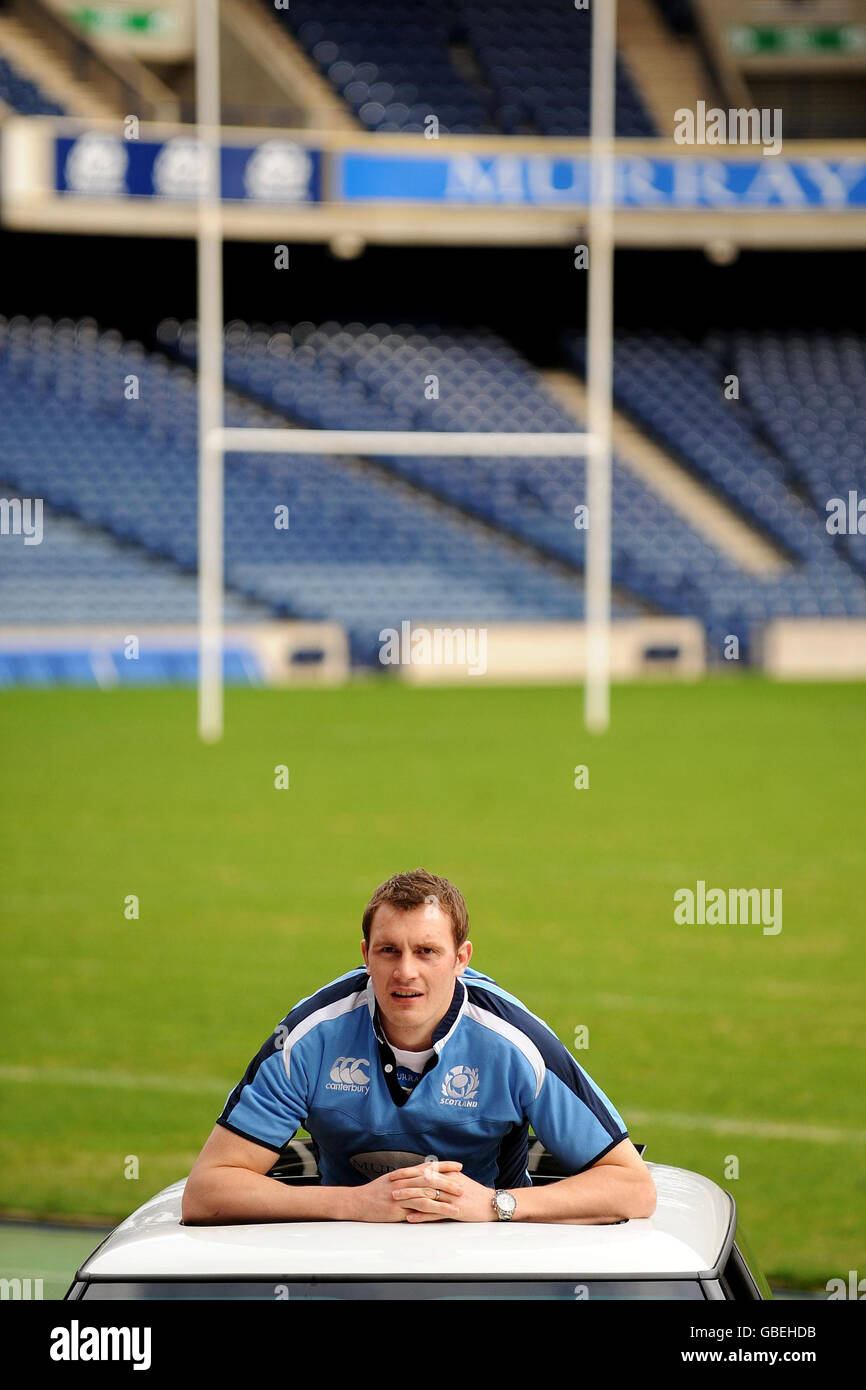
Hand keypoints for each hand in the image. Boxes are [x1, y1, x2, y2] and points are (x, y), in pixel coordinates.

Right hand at [344, 1161, 464, 1221]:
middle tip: (463, 1184)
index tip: (459, 1166)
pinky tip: (445, 1213)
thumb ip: (407, 1180)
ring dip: (446, 1196)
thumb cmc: (375, 1193)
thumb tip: (422, 1180)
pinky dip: (435, 1208)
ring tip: (460, 1201)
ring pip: (428, 1192)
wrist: (358, 1201)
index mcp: (405, 1174)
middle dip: (449, 1181)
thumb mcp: (392, 1182)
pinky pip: (420, 1206)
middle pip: (431, 1178)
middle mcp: (405, 1181)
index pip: (428, 1167)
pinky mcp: (399, 1206)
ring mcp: (402, 1193)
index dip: (445, 1166)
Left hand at [387, 1162, 497, 1222]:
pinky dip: (421, 1215)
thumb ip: (442, 1176)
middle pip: (423, 1181)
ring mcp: (452, 1197)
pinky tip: (410, 1217)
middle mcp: (449, 1183)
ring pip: (427, 1196)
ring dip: (410, 1198)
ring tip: (395, 1200)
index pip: (424, 1171)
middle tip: (390, 1186)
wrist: (491, 1203)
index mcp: (448, 1174)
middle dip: (405, 1183)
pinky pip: (435, 1213)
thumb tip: (426, 1173)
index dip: (408, 1172)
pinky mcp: (455, 1210)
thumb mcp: (458, 1180)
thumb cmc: (473, 1193)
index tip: (394, 1174)